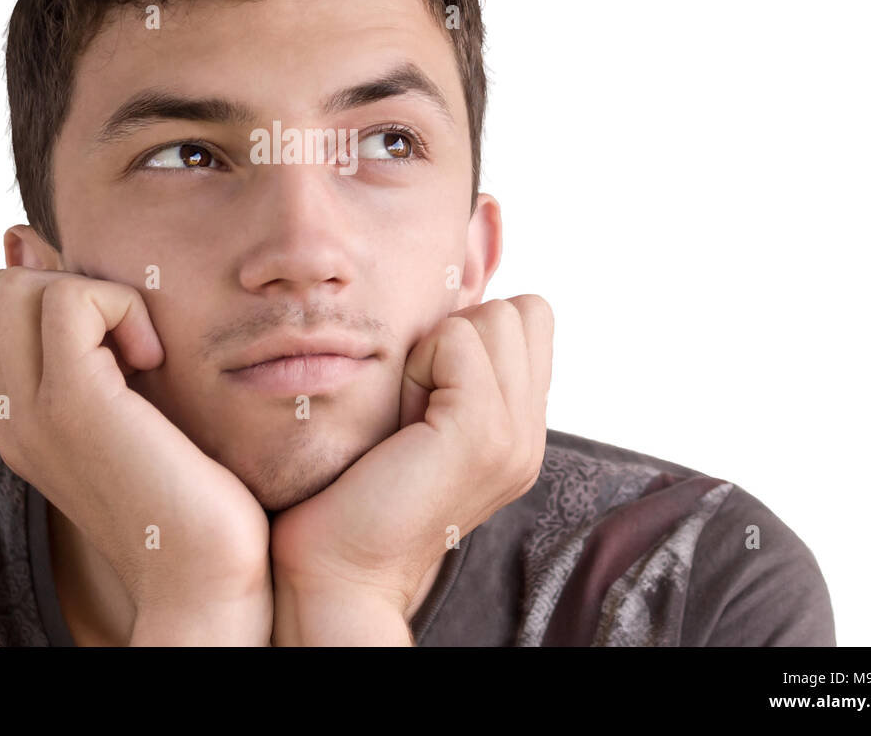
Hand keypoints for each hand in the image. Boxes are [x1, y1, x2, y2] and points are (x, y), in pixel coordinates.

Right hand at [0, 267, 272, 643]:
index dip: (58, 294)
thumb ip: (102, 354)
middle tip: (125, 340)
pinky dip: (120, 306)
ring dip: (91, 294)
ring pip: (14, 287)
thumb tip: (84, 287)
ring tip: (138, 353)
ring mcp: (31, 410)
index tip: (118, 339)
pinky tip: (152, 360)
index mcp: (20, 416)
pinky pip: (69, 300)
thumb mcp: (135, 407)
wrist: (202, 576)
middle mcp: (11, 414)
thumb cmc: (189, 493)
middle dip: (67, 285)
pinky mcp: (71, 404)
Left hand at [268, 295, 553, 643]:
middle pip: (521, 311)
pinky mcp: (484, 434)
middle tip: (418, 401)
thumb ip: (455, 369)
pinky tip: (402, 421)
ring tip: (410, 414)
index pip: (531, 319)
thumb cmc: (355, 486)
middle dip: (459, 334)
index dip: (472, 332)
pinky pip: (459, 340)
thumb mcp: (421, 415)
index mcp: (523, 429)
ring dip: (437, 348)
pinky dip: (420, 364)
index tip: (427, 389)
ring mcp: (516, 437)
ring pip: (495, 316)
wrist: (338, 568)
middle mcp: (532, 435)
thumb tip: (455, 301)